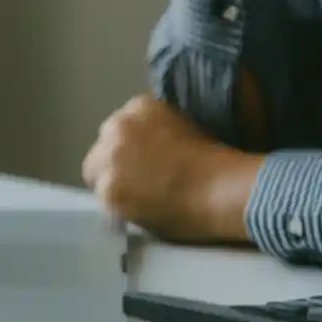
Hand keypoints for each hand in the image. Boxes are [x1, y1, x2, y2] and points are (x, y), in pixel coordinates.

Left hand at [82, 95, 263, 242]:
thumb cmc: (215, 161)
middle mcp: (118, 126)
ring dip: (115, 188)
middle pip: (101, 151)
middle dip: (115, 166)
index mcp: (139, 106)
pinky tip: (140, 215)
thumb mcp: (182, 128)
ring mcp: (110, 158)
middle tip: (138, 186)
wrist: (223, 187)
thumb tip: (144, 154)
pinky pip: (105, 203)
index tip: (145, 165)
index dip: (130, 151)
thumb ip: (155, 133)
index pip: (118, 130)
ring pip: (98, 177)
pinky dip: (119, 211)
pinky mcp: (109, 189)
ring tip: (140, 203)